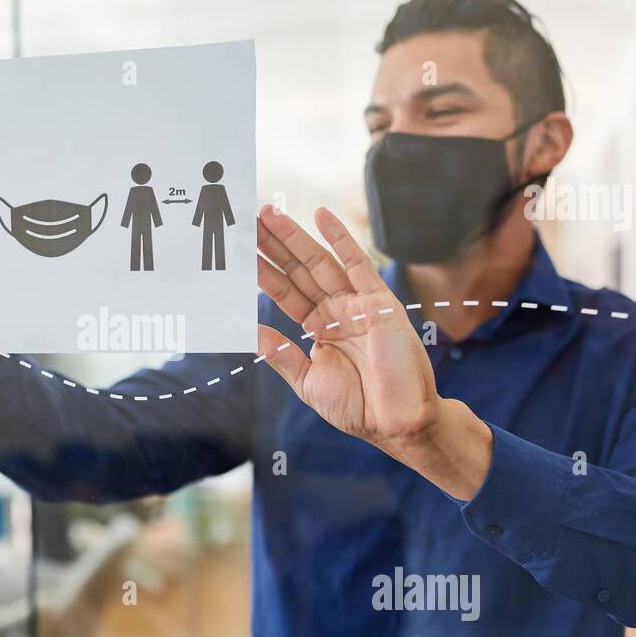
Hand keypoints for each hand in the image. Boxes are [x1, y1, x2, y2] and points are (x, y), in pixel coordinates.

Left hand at [256, 205, 439, 447]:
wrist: (397, 422)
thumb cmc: (358, 408)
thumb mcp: (308, 381)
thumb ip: (280, 354)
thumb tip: (249, 330)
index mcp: (319, 329)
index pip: (285, 293)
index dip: (262, 272)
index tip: (239, 253)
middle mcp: (336, 311)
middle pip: (298, 271)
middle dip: (272, 246)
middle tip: (246, 221)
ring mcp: (357, 303)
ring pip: (319, 262)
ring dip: (294, 237)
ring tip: (268, 214)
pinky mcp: (379, 301)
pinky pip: (356, 263)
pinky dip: (340, 238)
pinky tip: (320, 215)